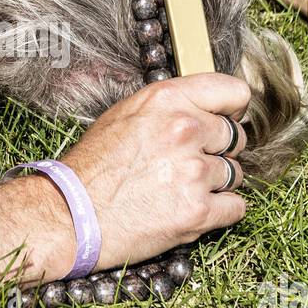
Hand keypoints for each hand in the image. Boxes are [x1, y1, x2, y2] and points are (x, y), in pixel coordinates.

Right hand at [34, 73, 250, 277]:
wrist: (71, 215)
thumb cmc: (93, 167)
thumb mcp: (125, 115)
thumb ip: (170, 107)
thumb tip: (206, 109)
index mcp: (167, 100)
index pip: (234, 92)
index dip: (231, 110)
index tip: (224, 122)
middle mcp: (185, 130)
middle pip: (236, 137)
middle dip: (218, 150)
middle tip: (189, 163)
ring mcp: (193, 172)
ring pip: (235, 173)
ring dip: (216, 183)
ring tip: (181, 189)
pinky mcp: (197, 211)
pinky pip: (236, 207)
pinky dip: (221, 211)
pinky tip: (193, 210)